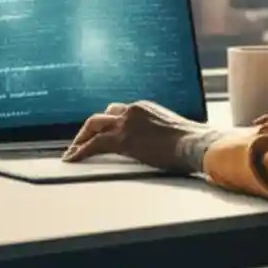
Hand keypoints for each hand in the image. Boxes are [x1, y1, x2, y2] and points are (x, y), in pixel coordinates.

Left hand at [62, 101, 210, 171]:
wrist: (196, 143)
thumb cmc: (193, 142)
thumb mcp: (173, 132)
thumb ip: (159, 134)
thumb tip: (160, 146)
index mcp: (145, 107)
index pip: (118, 112)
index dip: (107, 124)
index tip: (102, 133)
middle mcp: (133, 110)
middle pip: (102, 116)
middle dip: (88, 129)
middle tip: (79, 141)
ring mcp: (127, 123)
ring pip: (93, 126)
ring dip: (80, 139)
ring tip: (71, 152)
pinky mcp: (123, 139)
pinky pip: (94, 144)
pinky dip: (81, 151)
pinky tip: (73, 159)